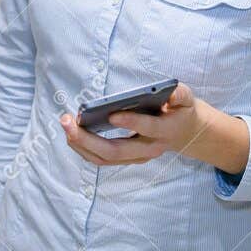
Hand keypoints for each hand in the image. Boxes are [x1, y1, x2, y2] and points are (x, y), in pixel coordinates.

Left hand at [59, 82, 249, 171]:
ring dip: (80, 144)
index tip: (111, 114)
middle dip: (88, 139)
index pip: (147, 129)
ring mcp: (136, 157)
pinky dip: (83, 148)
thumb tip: (169, 91)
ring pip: (104, 158)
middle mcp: (149, 149)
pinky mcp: (126, 158)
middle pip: (116, 151)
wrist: (186, 133)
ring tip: (65, 125)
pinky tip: (70, 133)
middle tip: (68, 122)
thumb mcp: (186, 99)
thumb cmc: (180, 111)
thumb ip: (179, 95)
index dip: (131, 122)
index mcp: (165, 132)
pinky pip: (101, 158)